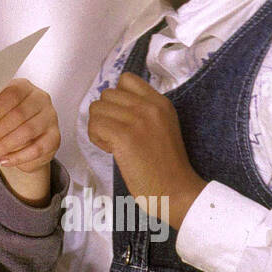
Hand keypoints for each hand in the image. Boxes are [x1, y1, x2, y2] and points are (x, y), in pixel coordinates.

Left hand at [0, 78, 57, 203]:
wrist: (27, 139)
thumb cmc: (6, 119)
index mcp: (25, 86)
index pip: (12, 94)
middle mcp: (41, 99)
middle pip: (19, 114)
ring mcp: (51, 118)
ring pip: (28, 132)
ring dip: (5, 145)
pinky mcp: (55, 138)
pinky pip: (37, 149)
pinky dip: (18, 157)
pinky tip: (3, 161)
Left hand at [87, 72, 206, 227]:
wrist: (177, 192)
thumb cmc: (166, 166)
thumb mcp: (162, 126)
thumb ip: (143, 111)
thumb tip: (112, 104)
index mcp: (161, 102)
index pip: (126, 79)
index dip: (117, 98)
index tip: (123, 118)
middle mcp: (150, 106)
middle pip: (106, 94)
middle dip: (106, 115)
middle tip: (118, 135)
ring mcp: (138, 120)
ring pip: (96, 108)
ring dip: (99, 127)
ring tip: (114, 144)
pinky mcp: (124, 136)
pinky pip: (95, 125)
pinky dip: (97, 139)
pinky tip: (111, 151)